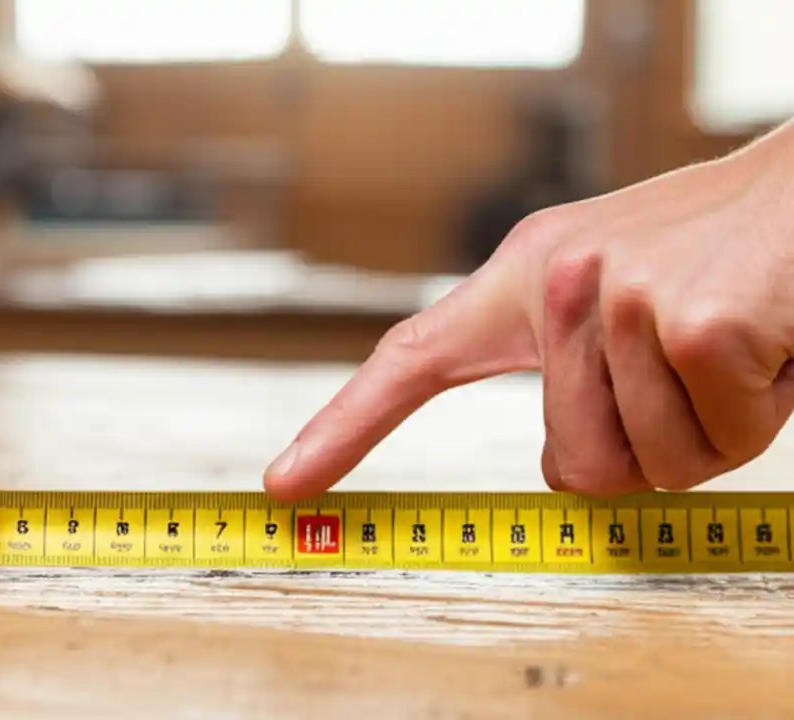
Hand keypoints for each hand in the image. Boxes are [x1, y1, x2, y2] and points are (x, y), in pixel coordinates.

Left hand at [265, 121, 793, 498]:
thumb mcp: (615, 308)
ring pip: (653, 467)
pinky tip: (774, 340)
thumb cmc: (717, 258)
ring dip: (714, 430)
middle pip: (577, 470)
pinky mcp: (689, 323)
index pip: (410, 360)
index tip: (283, 484)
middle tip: (698, 376)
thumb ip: (574, 382)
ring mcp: (614, 299)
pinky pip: (723, 440)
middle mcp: (551, 282)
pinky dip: (765, 412)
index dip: (342, 430)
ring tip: (737, 346)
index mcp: (519, 282)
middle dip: (654, 451)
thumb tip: (567, 477)